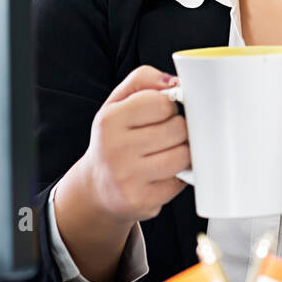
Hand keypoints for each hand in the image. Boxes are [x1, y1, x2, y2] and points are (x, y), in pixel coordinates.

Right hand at [72, 65, 190, 221]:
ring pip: (183, 156)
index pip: (162, 103)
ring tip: (166, 152)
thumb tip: (175, 82)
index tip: (162, 113)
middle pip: (178, 129)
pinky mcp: (143, 201)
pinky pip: (181, 182)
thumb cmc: (114, 138)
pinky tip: (161, 173)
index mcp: (109, 120)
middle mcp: (115, 150)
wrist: (97, 186)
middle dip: (178, 129)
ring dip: (182, 152)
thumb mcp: (118, 102)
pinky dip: (178, 176)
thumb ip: (144, 80)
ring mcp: (129, 178)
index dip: (169, 106)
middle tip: (165, 135)